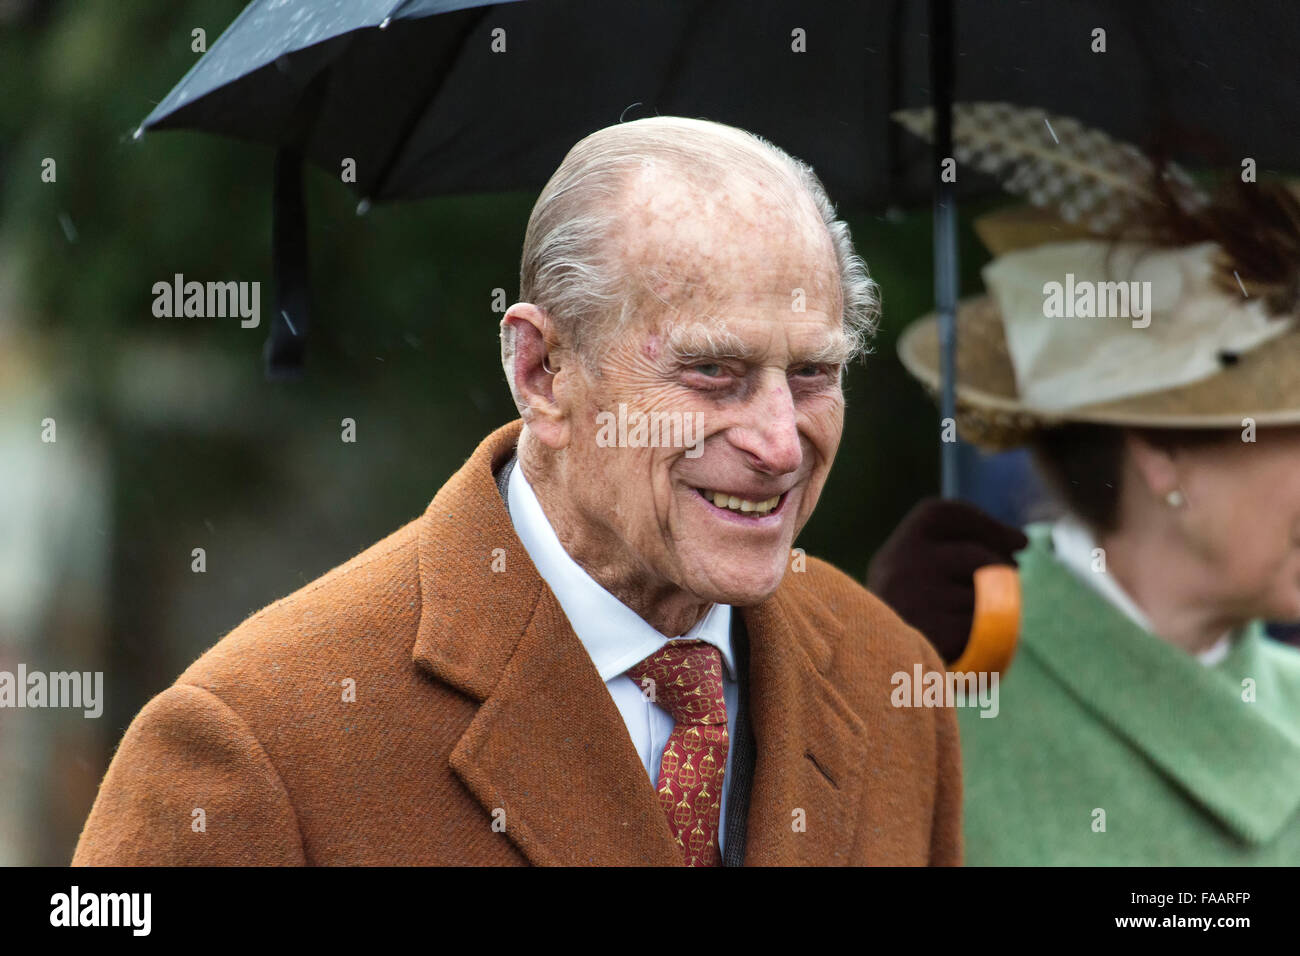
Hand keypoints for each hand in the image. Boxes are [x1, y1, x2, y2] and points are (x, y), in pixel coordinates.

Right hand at [867, 498, 1027, 663]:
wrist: (874, 665)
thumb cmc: (908, 616)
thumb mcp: (915, 573)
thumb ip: (956, 549)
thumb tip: (1021, 542)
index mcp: (898, 544)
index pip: (949, 515)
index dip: (990, 525)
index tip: (1021, 544)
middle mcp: (903, 563)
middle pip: (978, 556)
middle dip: (1003, 571)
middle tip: (1010, 585)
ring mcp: (916, 598)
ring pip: (986, 595)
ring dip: (991, 610)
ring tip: (968, 624)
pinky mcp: (934, 632)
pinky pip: (985, 627)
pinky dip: (986, 638)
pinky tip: (967, 646)